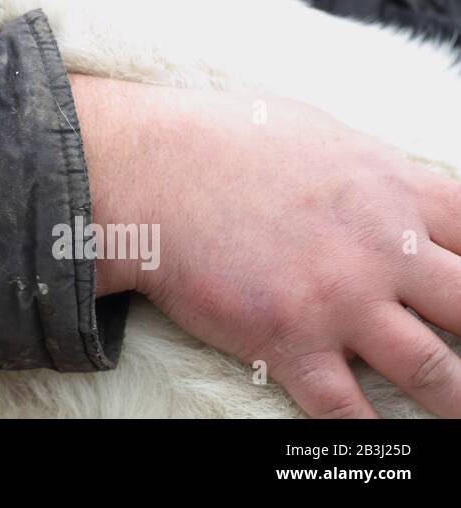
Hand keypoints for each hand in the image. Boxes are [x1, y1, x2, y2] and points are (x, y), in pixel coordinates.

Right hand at [72, 74, 460, 417]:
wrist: (148, 170)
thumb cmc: (221, 140)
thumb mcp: (317, 134)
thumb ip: (371, 171)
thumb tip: (394, 188)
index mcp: (393, 191)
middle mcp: (382, 249)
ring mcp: (339, 299)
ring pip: (431, 371)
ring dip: (454, 400)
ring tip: (459, 412)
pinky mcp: (290, 340)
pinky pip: (345, 409)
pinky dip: (368, 435)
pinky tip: (379, 445)